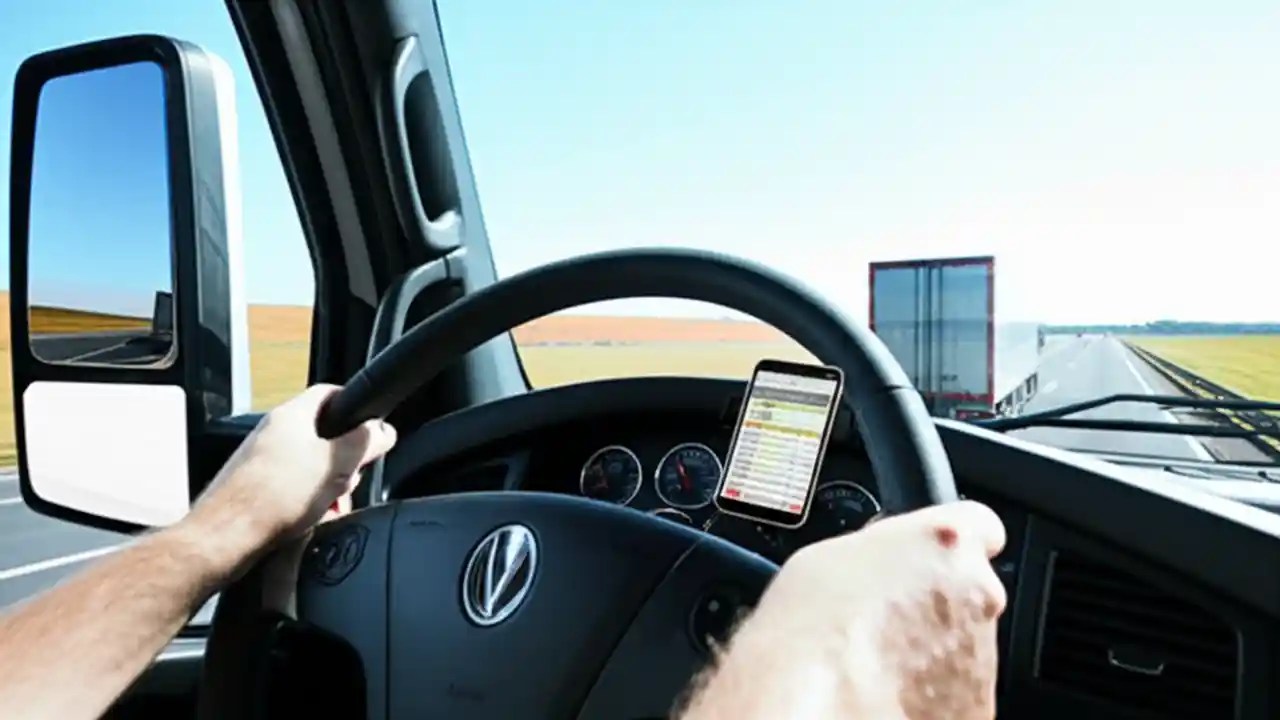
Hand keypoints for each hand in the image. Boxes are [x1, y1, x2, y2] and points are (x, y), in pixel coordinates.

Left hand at [192, 384, 397, 550]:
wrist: (225, 537)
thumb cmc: (272, 497)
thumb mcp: (335, 464)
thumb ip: (364, 443)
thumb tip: (383, 430)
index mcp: (292, 416)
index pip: (330, 394)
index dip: (355, 406)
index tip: (371, 426)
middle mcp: (273, 433)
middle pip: (324, 434)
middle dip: (344, 460)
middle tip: (350, 479)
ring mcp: (262, 460)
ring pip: (310, 464)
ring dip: (329, 485)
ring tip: (331, 507)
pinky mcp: (256, 487)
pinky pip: (293, 487)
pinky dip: (309, 501)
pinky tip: (312, 519)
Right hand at [682, 500, 1004, 719]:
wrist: (818, 706)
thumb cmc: (813, 630)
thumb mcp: (829, 556)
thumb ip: (881, 554)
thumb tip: (878, 567)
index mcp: (947, 544)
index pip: (979, 525)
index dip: (948, 546)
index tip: (926, 557)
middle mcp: (977, 597)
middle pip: (967, 593)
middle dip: (933, 605)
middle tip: (881, 620)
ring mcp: (982, 658)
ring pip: (960, 648)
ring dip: (927, 653)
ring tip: (871, 664)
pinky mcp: (977, 709)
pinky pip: (956, 695)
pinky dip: (927, 697)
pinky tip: (884, 696)